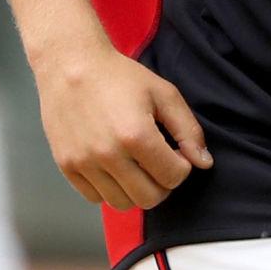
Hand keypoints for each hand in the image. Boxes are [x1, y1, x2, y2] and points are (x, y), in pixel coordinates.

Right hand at [34, 44, 213, 209]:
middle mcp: (108, 155)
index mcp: (136, 136)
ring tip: (137, 165)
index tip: (175, 151)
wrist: (70, 65)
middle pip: (149, 198)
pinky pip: (95, 198)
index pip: (173, 177)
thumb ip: (188, 130)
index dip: (182, 166)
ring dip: (136, 190)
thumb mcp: (164, 93)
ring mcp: (84, 163)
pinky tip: (115, 167)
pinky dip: (110, 189)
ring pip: (122, 203)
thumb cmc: (120, 76)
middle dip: (162, 184)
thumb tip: (204, 163)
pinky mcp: (66, 166)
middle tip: (159, 162)